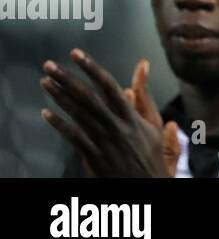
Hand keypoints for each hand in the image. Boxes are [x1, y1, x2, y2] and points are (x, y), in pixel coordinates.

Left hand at [40, 50, 173, 177]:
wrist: (147, 183)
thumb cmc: (150, 152)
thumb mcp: (153, 121)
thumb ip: (144, 93)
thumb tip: (142, 64)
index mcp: (132, 115)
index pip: (109, 86)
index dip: (91, 68)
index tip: (76, 54)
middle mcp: (117, 126)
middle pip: (88, 98)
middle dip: (67, 79)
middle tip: (49, 65)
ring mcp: (104, 142)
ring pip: (78, 115)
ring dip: (59, 97)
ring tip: (45, 82)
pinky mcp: (94, 157)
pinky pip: (73, 137)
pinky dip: (60, 124)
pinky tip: (46, 113)